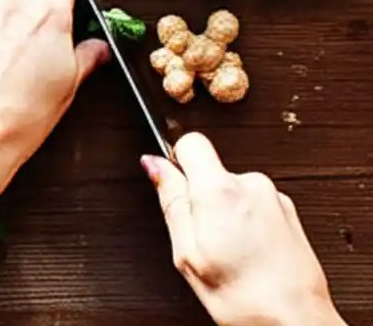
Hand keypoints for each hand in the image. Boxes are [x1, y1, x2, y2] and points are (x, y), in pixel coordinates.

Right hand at [144, 134, 345, 325]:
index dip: (175, 161)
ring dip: (225, 215)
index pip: (190, 142)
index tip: (174, 186)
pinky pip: (254, 205)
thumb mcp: (187, 252)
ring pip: (233, 190)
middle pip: (211, 170)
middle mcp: (252, 185)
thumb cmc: (244, 296)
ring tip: (228, 253)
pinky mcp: (289, 213)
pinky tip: (247, 254)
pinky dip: (247, 225)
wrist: (295, 321)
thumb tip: (154, 165)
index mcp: (220, 191)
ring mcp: (275, 198)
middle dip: (200, 198)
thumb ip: (170, 201)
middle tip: (202, 239)